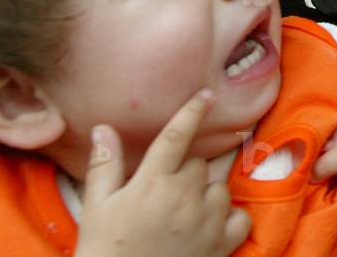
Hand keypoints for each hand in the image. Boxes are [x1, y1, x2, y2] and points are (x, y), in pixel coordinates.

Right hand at [75, 90, 250, 256]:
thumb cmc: (105, 250)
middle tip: (165, 193)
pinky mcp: (223, 243)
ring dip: (207, 194)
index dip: (193, 111)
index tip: (207, 94)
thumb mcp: (96, 208)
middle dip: (186, 172)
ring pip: (220, 187)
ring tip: (183, 213)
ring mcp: (207, 219)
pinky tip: (212, 224)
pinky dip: (230, 217)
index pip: (177, 135)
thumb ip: (105, 165)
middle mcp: (185, 196)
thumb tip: (104, 128)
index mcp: (153, 182)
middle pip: (199, 164)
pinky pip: (240, 216)